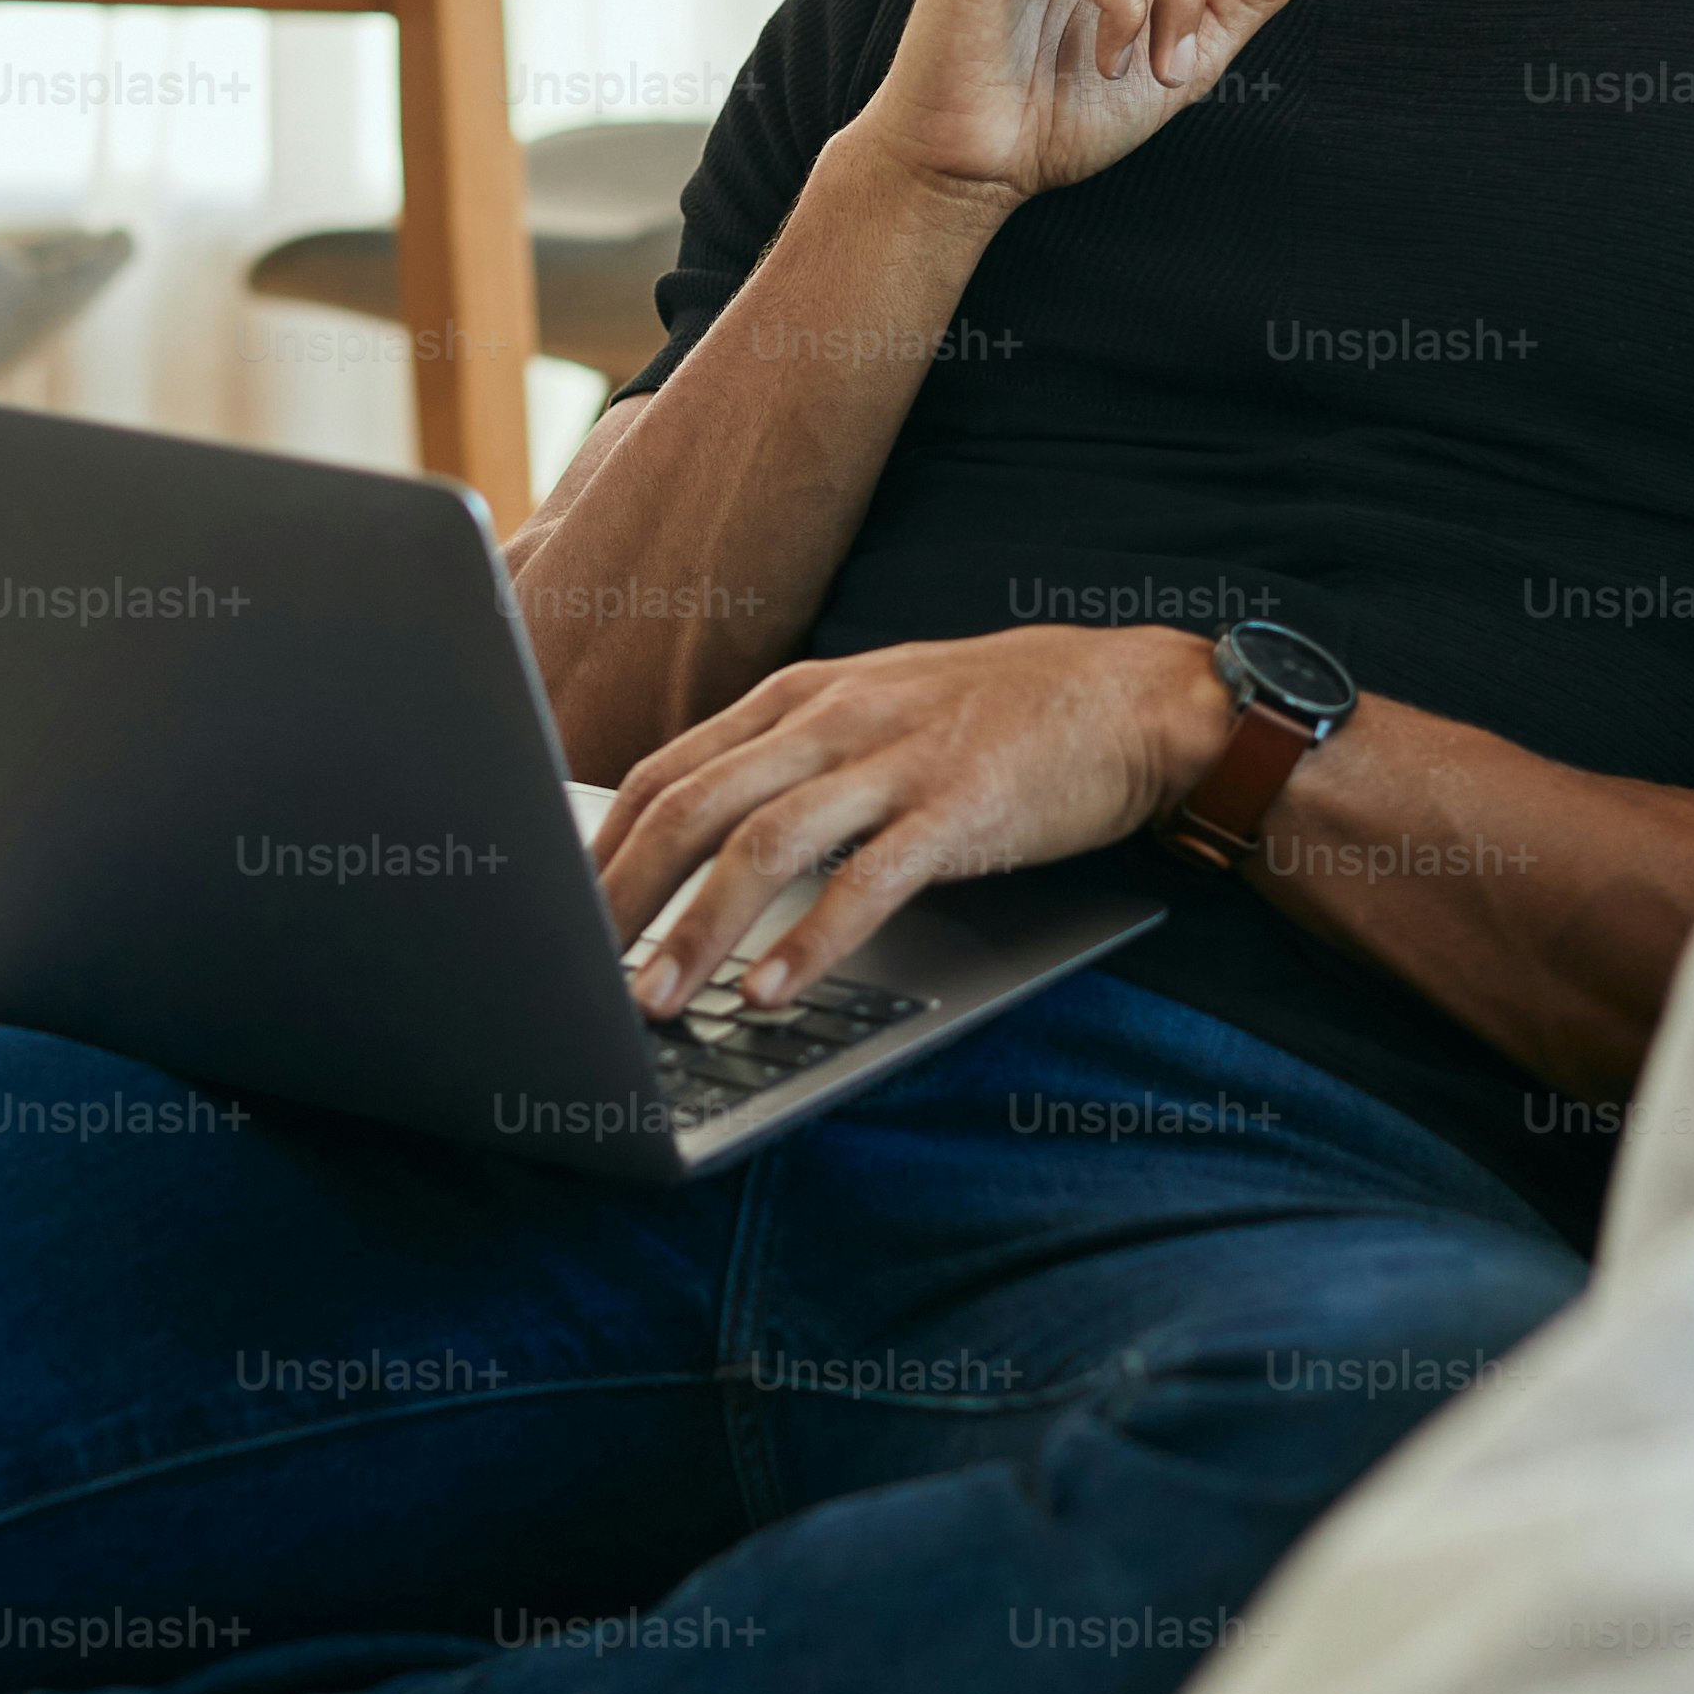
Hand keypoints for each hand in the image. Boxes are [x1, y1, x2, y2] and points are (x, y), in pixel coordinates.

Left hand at [589, 629, 1233, 1016]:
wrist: (1135, 695)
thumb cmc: (1002, 713)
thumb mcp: (875, 708)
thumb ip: (792, 757)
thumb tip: (700, 827)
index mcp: (803, 696)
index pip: (671, 767)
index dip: (604, 841)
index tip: (558, 906)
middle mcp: (835, 720)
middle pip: (695, 803)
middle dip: (624, 891)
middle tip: (573, 964)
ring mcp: (897, 762)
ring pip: (766, 844)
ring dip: (699, 928)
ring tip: (655, 998)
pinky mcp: (961, 811)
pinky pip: (870, 882)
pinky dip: (811, 941)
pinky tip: (771, 991)